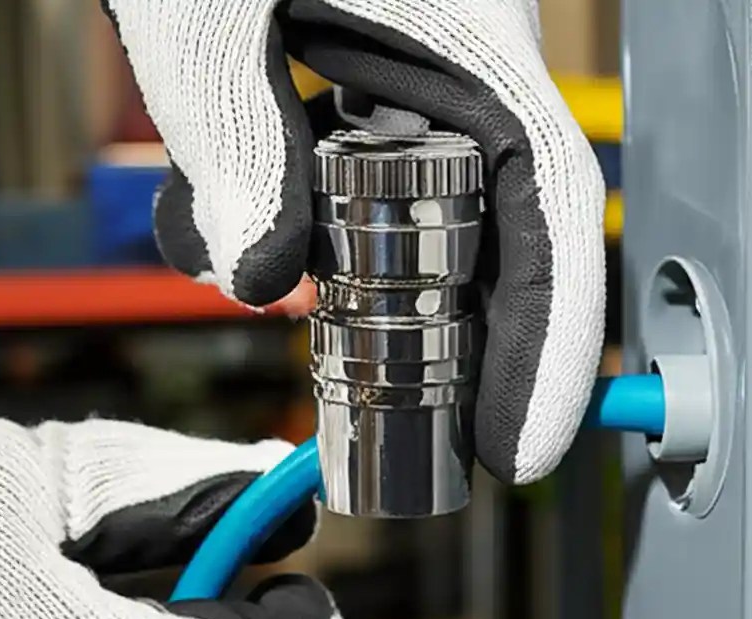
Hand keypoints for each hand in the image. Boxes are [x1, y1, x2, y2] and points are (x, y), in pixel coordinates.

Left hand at [103, 0, 606, 484]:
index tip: (523, 441)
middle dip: (415, 315)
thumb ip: (233, 136)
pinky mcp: (337, 68)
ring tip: (225, 241)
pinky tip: (201, 202)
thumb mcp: (205, 4)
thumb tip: (255, 278)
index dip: (550, 335)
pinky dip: (269, 204)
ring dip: (312, 257)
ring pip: (389, 207)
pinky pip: (330, 167)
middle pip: (478, 225)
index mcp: (466, 30)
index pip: (546, 203)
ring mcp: (393, 64)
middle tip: (371, 397)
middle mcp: (449, 56)